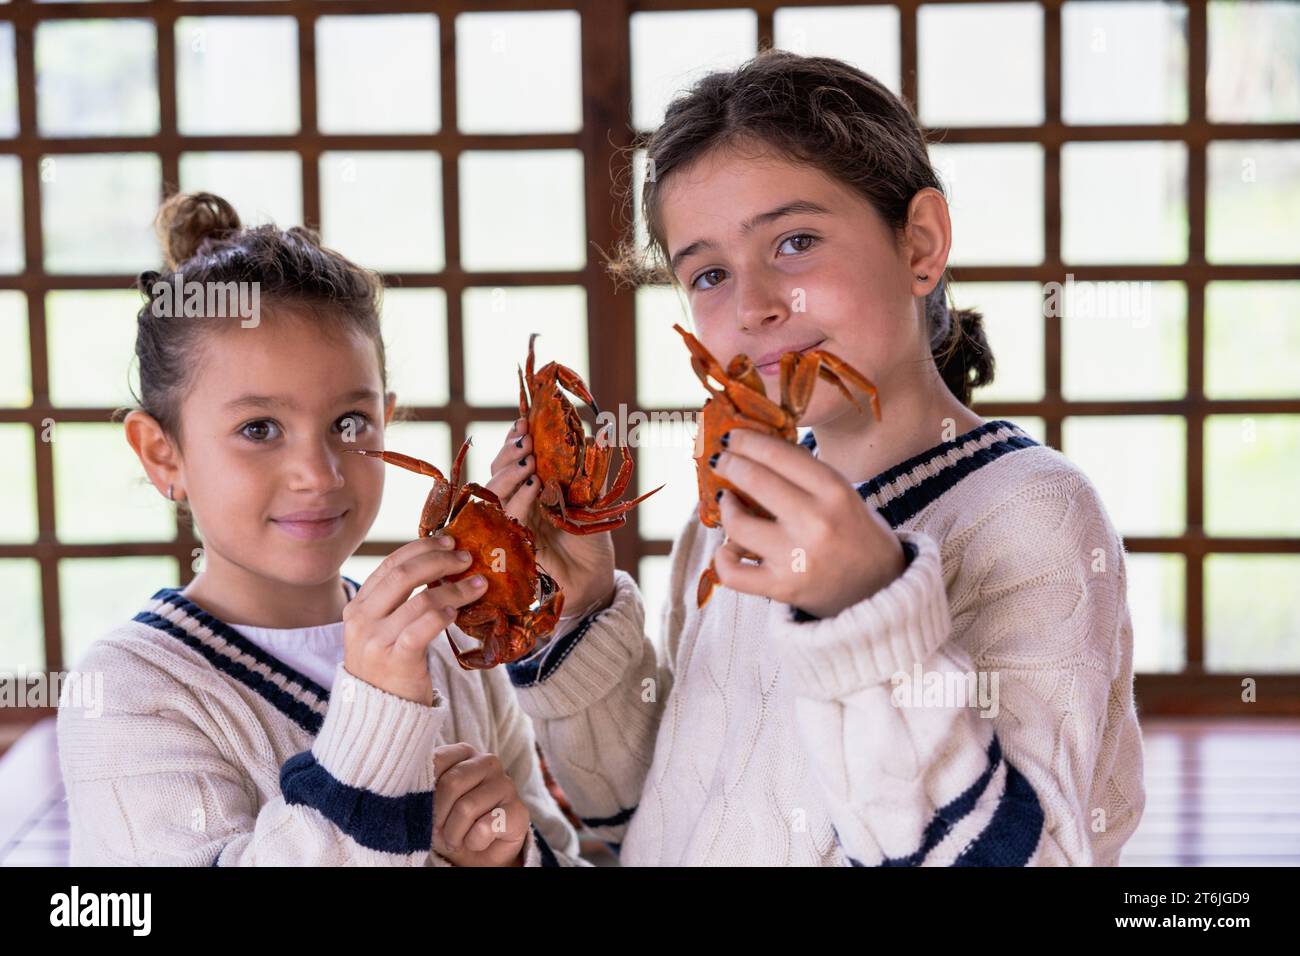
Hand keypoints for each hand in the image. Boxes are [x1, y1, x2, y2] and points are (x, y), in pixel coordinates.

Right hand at [342, 536, 488, 704]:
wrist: (381, 714)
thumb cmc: (391, 667)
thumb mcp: (384, 629)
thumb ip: (401, 602)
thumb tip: (442, 567)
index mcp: (358, 606)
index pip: (390, 564)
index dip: (421, 548)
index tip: (448, 540)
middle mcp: (361, 619)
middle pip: (403, 574)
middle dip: (439, 560)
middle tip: (466, 557)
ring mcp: (375, 640)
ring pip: (420, 600)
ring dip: (454, 588)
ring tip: (479, 585)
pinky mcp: (394, 660)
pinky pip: (421, 629)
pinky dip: (443, 614)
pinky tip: (458, 612)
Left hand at [432, 743, 530, 865]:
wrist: (478, 853)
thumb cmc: (450, 821)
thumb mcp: (432, 803)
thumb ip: (425, 788)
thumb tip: (414, 791)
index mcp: (464, 753)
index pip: (437, 760)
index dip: (424, 791)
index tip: (424, 808)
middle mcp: (488, 762)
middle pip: (451, 784)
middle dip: (438, 816)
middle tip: (439, 831)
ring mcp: (506, 784)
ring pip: (466, 808)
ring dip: (454, 834)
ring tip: (455, 839)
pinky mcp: (519, 810)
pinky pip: (485, 828)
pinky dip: (473, 842)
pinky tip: (477, 841)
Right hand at [483, 417, 615, 615]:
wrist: (594, 577)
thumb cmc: (591, 540)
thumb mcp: (593, 498)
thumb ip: (590, 470)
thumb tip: (596, 433)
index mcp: (532, 488)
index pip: (513, 459)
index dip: (514, 440)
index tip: (523, 422)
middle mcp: (518, 502)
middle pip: (497, 471)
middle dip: (509, 452)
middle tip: (526, 441)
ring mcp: (514, 522)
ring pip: (495, 492)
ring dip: (510, 472)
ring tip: (529, 461)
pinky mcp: (515, 542)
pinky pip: (509, 516)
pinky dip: (520, 497)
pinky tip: (534, 485)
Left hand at [710, 429, 906, 618]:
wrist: (881, 589)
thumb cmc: (857, 534)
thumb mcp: (844, 495)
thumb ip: (806, 475)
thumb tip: (757, 448)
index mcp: (835, 491)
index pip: (779, 455)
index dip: (748, 441)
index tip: (732, 436)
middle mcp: (816, 522)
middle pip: (754, 479)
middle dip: (729, 464)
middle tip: (721, 460)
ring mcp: (796, 557)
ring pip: (738, 524)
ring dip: (727, 508)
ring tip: (729, 502)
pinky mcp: (783, 588)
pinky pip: (733, 572)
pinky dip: (723, 559)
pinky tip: (728, 549)